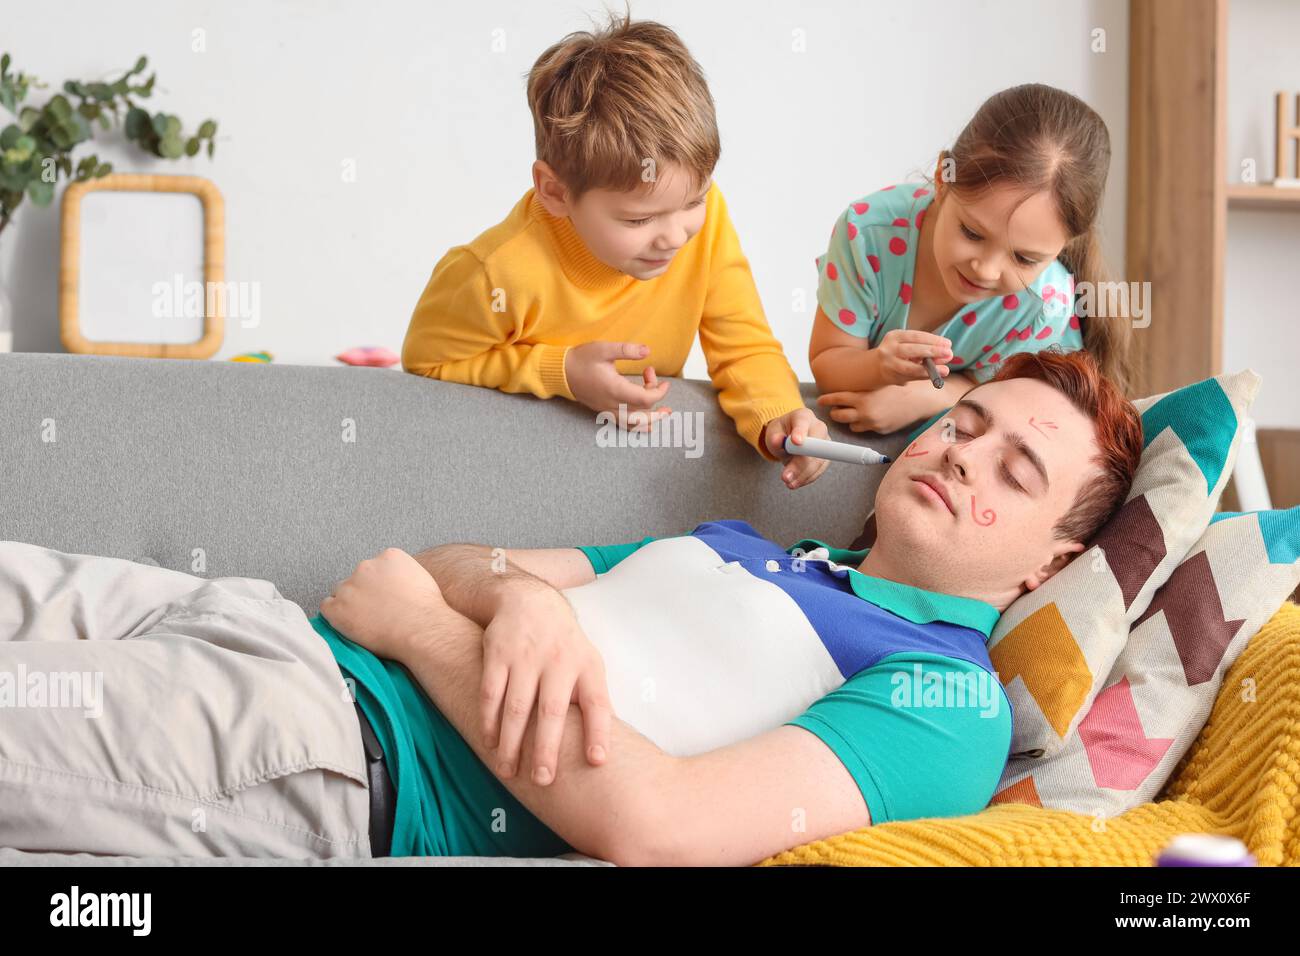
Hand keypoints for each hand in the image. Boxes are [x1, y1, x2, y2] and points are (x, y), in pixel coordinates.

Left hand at [320, 548, 444, 661]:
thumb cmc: (427, 610)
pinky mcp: (337, 608)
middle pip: (357, 578)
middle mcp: (366, 566)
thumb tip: (397, 582)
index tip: (385, 598)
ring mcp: (349, 587)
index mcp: (388, 556)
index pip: (375, 568)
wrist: (421, 629)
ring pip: (342, 593)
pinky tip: (350, 625)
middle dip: (364, 593)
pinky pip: (327, 607)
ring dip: (350, 604)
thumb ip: (403, 574)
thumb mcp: (422, 578)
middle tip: (377, 612)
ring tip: (367, 622)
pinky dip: (336, 616)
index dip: (378, 585)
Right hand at [480, 585, 612, 785]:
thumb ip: (593, 698)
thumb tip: (602, 747)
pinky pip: (491, 693)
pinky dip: (488, 720)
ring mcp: (526, 657)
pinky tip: (489, 742)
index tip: (597, 761)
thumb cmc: (564, 643)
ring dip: (511, 743)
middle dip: (547, 748)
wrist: (528, 600)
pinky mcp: (498, 654)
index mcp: (586, 665)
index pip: (597, 702)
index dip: (599, 732)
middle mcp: (558, 660)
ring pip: (517, 707)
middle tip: (543, 780)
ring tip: (508, 771)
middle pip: (553, 711)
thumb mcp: (588, 661)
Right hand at [565, 341, 671, 431]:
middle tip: (666, 400)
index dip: (659, 392)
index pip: (646, 399)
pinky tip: (646, 421)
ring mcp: (607, 410)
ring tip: (662, 413)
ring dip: (650, 420)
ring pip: (633, 424)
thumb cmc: (582, 359)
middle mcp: (612, 404)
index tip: (665, 382)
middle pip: (643, 417)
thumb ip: (627, 350)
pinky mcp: (604, 411)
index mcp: (615, 390)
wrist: (562, 372)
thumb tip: (647, 351)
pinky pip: (624, 424)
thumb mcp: (604, 349)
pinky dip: (638, 424)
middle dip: (658, 410)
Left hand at [762, 406, 830, 488]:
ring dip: (803, 475)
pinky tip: (796, 482)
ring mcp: (825, 443)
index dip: (800, 432)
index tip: (796, 442)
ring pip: (818, 461)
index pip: (803, 423)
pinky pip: (819, 470)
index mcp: (803, 416)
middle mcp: (818, 427)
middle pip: (814, 447)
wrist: (788, 438)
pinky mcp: (826, 457)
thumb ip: (774, 437)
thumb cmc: (781, 433)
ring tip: (789, 483)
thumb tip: (778, 441)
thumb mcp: (773, 433)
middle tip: (785, 477)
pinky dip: (807, 478)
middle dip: (800, 463)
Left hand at [817, 385, 918, 434]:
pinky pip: (865, 430)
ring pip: (850, 426)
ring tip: (853, 413)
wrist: (916, 400)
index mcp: (862, 397)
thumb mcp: (876, 384)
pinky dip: (864, 424)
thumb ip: (860, 389)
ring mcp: (872, 423)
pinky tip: (870, 417)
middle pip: (839, 416)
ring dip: (850, 420)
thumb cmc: (896, 388)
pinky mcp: (879, 430)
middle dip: (835, 413)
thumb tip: (844, 391)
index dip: (826, 400)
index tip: (819, 401)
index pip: (837, 399)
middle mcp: (865, 412)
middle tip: (834, 409)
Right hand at [875, 329, 951, 386]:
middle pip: (912, 349)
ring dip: (929, 369)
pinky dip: (924, 377)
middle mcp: (889, 349)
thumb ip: (926, 349)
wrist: (874, 367)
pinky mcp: (891, 377)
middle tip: (949, 354)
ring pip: (910, 368)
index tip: (948, 343)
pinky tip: (935, 376)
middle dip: (932, 351)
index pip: (916, 336)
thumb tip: (948, 354)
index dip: (933, 340)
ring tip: (945, 370)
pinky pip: (910, 377)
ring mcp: (888, 364)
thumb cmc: (898, 353)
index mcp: (895, 336)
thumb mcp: (908, 345)